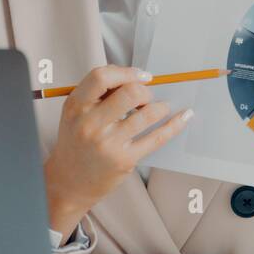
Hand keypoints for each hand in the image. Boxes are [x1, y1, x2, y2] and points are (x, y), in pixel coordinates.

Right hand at [43, 65, 192, 242]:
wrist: (69, 182)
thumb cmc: (76, 141)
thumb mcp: (75, 113)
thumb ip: (98, 93)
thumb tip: (135, 77)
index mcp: (75, 106)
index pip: (101, 77)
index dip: (126, 72)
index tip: (140, 75)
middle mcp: (90, 124)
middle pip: (129, 94)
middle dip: (145, 91)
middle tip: (146, 96)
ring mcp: (108, 144)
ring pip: (146, 115)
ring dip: (160, 107)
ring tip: (161, 108)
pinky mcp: (124, 160)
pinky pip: (156, 138)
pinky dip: (174, 125)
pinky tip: (184, 116)